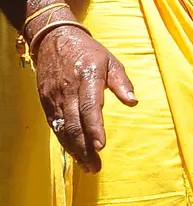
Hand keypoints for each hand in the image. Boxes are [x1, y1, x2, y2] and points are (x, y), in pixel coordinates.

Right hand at [34, 25, 136, 172]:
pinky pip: (55, 125)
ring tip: (87, 166)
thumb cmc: (87, 52)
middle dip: (85, 148)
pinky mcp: (46, 101)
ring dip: (74, 149)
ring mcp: (55, 96)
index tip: (101, 146)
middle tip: (95, 167)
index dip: (95, 128)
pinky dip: (64, 141)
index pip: (90, 107)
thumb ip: (122, 82)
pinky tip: (74, 153)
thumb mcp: (110, 60)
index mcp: (87, 77)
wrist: (53, 39)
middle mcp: (68, 89)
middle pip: (75, 124)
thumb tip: (133, 101)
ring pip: (63, 128)